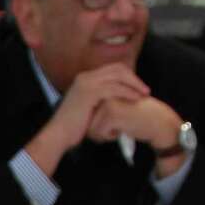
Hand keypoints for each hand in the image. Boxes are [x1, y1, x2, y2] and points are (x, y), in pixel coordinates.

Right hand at [26, 64, 148, 177]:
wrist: (58, 135)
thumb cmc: (72, 128)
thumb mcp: (86, 109)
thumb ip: (98, 102)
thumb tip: (111, 103)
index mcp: (85, 79)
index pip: (112, 69)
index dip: (127, 77)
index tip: (138, 88)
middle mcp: (85, 77)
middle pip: (117, 68)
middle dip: (134, 78)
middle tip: (146, 90)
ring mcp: (87, 83)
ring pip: (118, 76)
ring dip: (134, 84)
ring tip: (145, 94)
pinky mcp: (90, 92)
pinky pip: (115, 87)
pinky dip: (128, 92)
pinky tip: (136, 99)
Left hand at [87, 96, 184, 175]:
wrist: (158, 123)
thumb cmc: (137, 118)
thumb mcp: (117, 108)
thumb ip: (101, 109)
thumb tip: (81, 122)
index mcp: (106, 89)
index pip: (88, 115)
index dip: (98, 125)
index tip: (114, 123)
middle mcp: (105, 93)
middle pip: (88, 121)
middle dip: (99, 131)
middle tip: (118, 126)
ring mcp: (108, 101)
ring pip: (91, 128)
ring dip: (104, 134)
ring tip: (120, 127)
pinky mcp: (112, 113)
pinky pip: (99, 133)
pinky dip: (109, 137)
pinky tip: (123, 130)